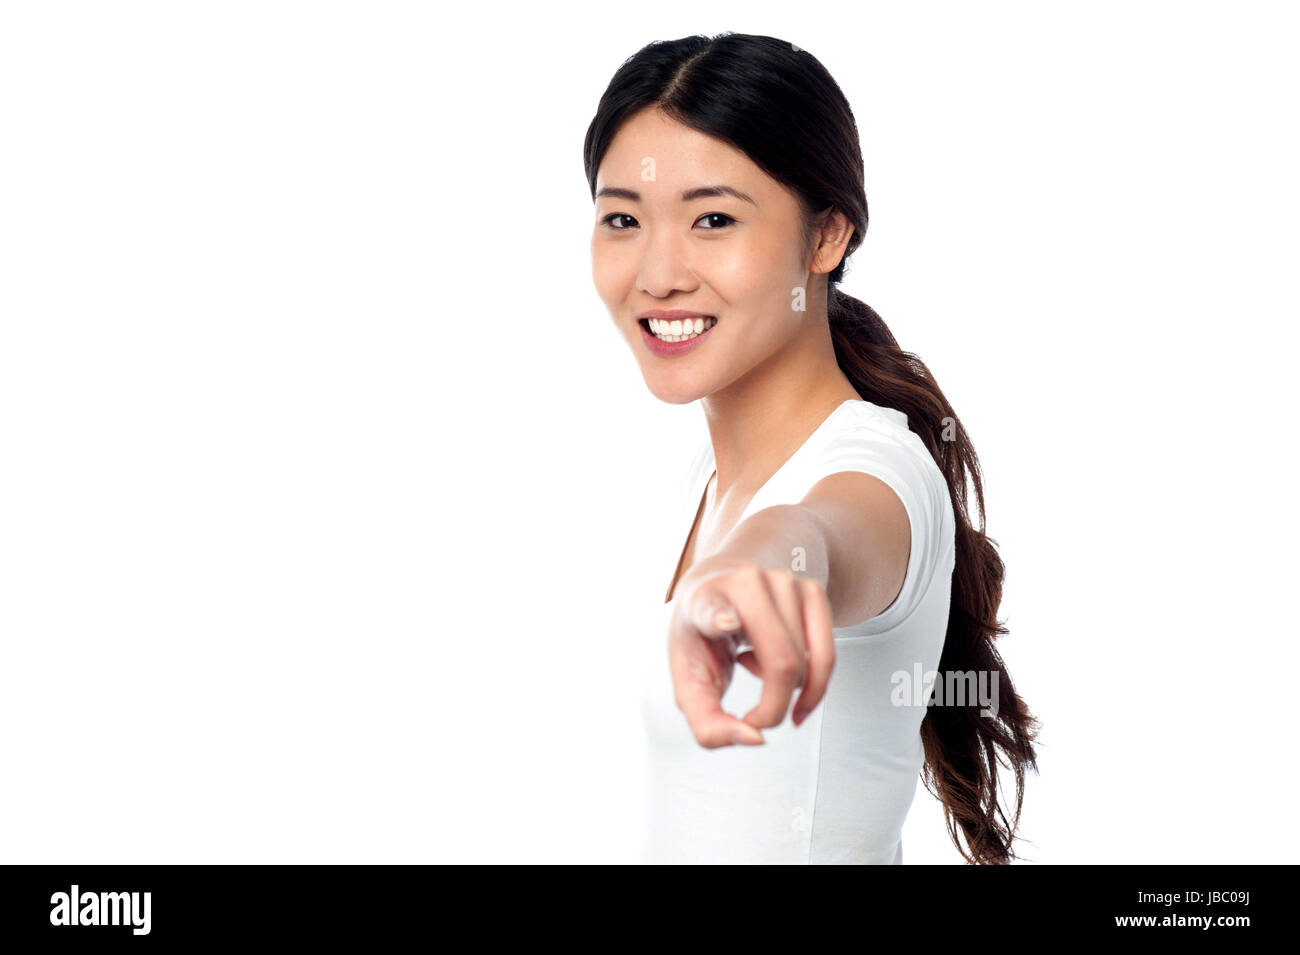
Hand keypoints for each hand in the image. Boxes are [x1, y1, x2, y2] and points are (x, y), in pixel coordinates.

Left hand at [667, 559, 835, 748]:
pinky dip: (810, 679)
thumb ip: (709, 726)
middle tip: (756, 719)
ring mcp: (784, 582)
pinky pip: (827, 656)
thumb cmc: (702, 634)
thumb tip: (756, 738)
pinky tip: (778, 666)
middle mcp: (745, 584)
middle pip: (782, 663)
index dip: (719, 617)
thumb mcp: (689, 682)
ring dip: (786, 687)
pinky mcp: (812, 590)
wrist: (718, 583)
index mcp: (702, 602)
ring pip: (807, 663)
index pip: (711, 609)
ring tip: (753, 664)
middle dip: (774, 709)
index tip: (725, 623)